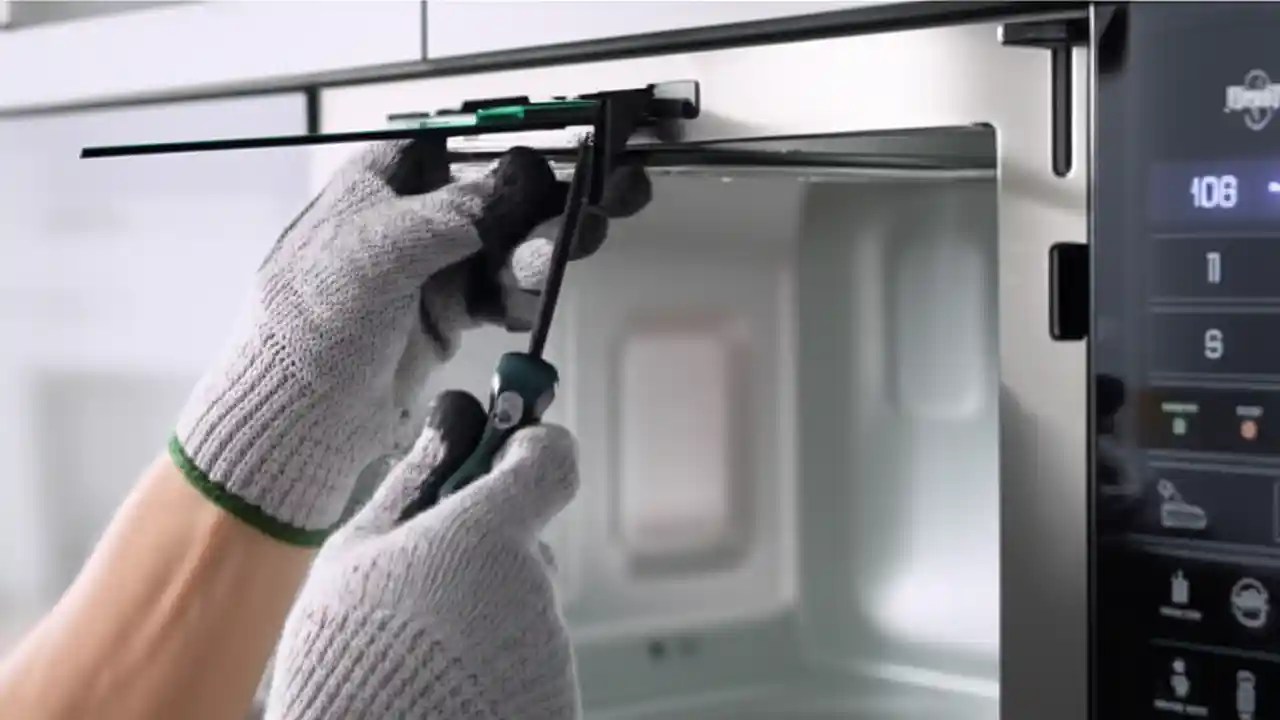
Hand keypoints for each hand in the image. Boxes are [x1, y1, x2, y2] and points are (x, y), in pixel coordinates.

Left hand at [170, 141, 648, 542]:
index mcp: (376, 184)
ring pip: (502, 248)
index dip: (500, 151)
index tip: (551, 163)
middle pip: (490, 199)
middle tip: (576, 223)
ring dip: (531, 259)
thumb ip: (461, 209)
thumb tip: (521, 177)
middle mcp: (404, 221)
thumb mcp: (387, 248)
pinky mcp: (441, 317)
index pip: (451, 145)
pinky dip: (518, 299)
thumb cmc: (312, 323)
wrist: (301, 415)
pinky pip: (497, 294)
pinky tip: (522, 306)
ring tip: (533, 275)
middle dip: (537, 212)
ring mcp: (425, 271)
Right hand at [265, 391, 579, 719]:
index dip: (530, 450)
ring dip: (484, 613)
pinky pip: (529, 658)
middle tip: (421, 588)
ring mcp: (549, 650)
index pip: (551, 461)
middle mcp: (534, 588)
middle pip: (526, 545)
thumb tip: (456, 416)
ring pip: (523, 605)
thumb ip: (417, 480)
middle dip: (485, 552)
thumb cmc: (344, 658)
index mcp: (488, 536)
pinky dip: (495, 665)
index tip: (504, 454)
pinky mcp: (557, 697)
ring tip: (421, 651)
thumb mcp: (355, 555)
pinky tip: (446, 683)